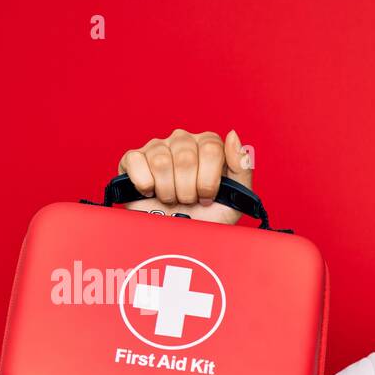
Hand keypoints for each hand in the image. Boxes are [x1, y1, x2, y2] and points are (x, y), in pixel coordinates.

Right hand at [117, 129, 251, 225]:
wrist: (179, 239)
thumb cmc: (208, 217)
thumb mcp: (236, 198)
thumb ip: (242, 167)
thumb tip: (233, 135)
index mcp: (208, 144)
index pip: (211, 149)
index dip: (208, 180)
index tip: (207, 196)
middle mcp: (183, 140)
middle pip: (186, 157)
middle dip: (189, 189)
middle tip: (189, 200)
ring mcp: (157, 147)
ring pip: (161, 162)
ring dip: (168, 191)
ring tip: (171, 199)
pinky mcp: (132, 158)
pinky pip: (136, 161)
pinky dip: (145, 185)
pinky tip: (151, 192)